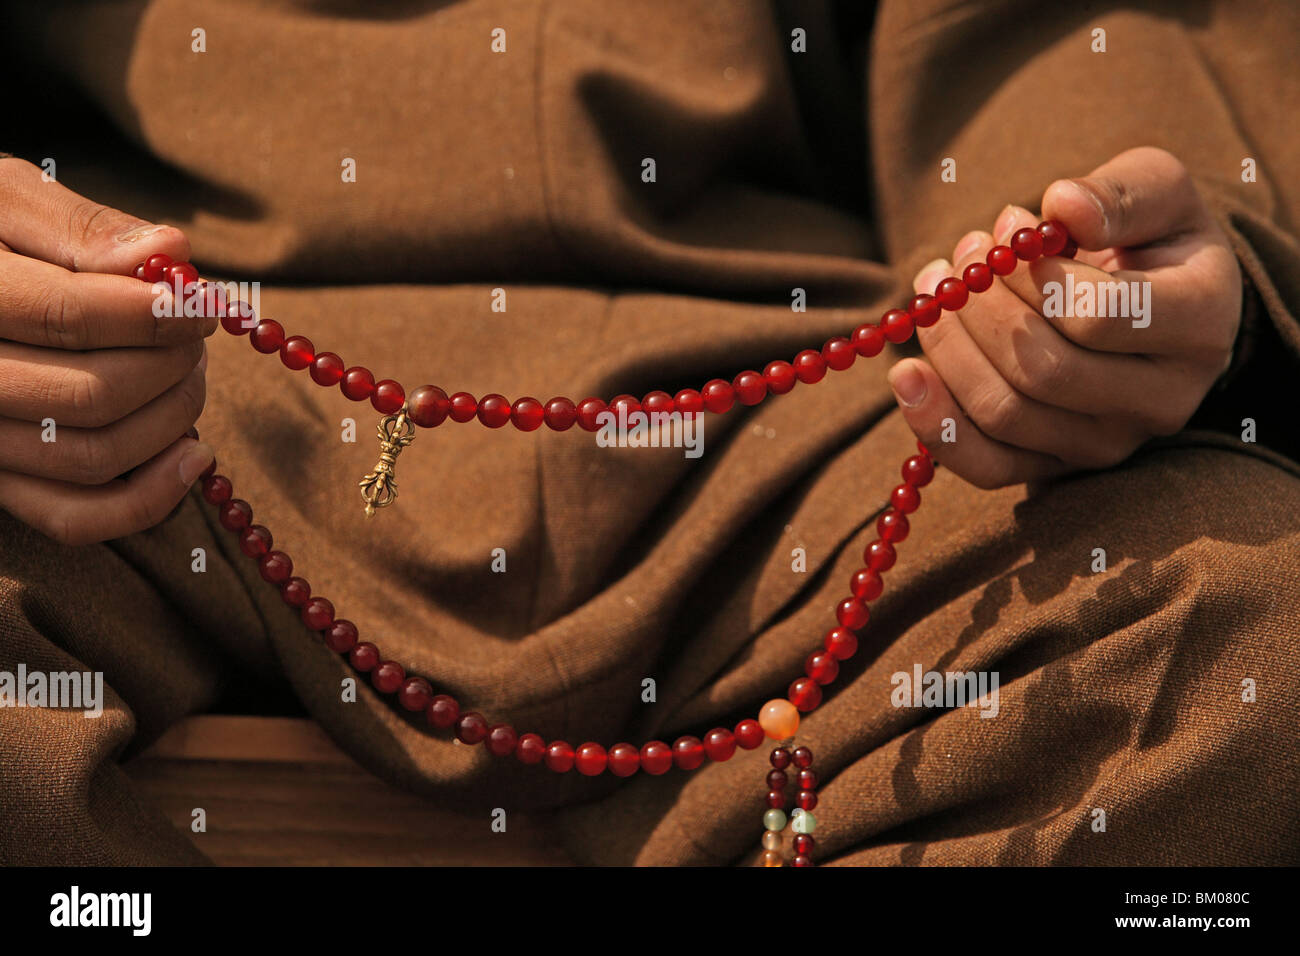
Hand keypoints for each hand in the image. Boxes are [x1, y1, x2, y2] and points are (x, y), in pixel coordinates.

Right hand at [0, 157, 215, 544]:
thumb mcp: (7, 201)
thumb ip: (80, 226)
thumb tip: (170, 250)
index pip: (64, 316)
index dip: (154, 312)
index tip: (203, 303)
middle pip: (90, 395)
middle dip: (169, 364)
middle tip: (196, 335)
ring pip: (92, 456)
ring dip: (172, 418)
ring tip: (191, 371)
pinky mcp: (1, 484)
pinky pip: (75, 518)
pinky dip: (151, 499)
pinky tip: (195, 454)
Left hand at [886, 146, 1241, 488]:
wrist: (1150, 303)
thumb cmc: (1148, 238)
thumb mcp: (1157, 191)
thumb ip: (1121, 191)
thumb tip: (1061, 206)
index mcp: (1198, 325)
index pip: (1097, 316)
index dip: (1032, 275)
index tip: (1007, 230)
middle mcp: (1162, 399)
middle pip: (1042, 370)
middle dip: (980, 308)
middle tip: (961, 256)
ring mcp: (1108, 443)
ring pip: (1005, 411)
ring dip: (949, 347)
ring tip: (939, 291)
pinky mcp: (1055, 467)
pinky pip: (986, 466)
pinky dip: (935, 423)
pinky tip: (907, 373)